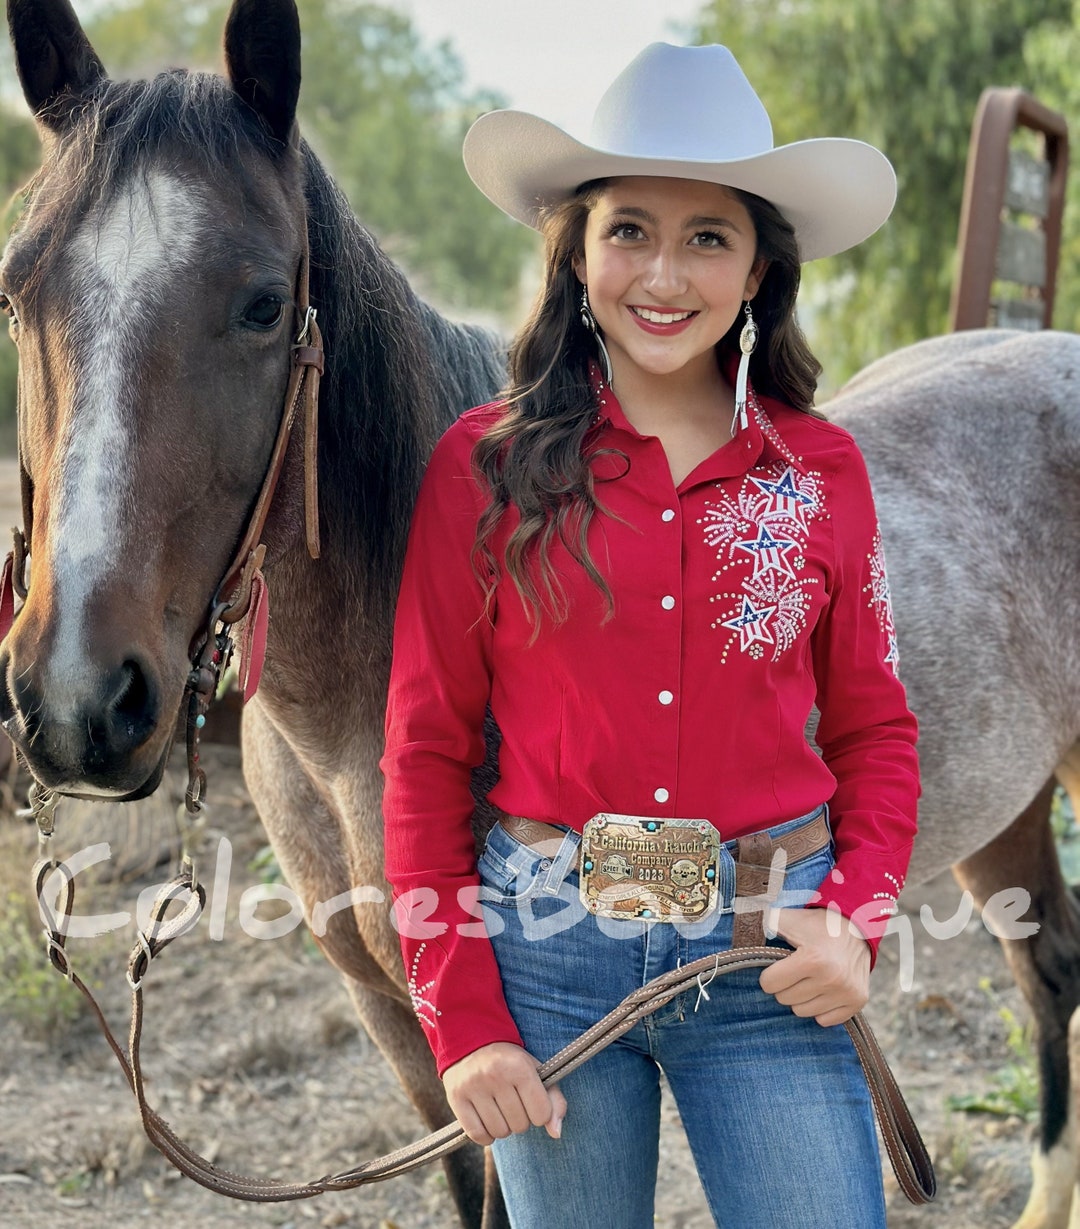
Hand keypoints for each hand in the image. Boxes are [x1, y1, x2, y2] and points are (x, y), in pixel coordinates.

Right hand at [443, 1042, 566, 1145]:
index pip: (541, 1114)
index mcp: (520, 1067)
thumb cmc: (510, 1062)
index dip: (539, 1112)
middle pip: (520, 1125)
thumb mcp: (536, 1071)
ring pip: (500, 1132)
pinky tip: (486, 1119)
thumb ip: (554, 1100)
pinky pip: (477, 1135)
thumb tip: (556, 1133)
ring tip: (499, 1108)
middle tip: (512, 1101)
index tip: (531, 1101)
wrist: (472, 1042)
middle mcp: (496, 1076)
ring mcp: (474, 1087)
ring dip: (503, 1127)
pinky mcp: (456, 1098)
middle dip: (520, 1118)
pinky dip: (485, 1135)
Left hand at [757, 907, 870, 1026]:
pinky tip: (823, 990)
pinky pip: (825, 1020)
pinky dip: (820, 1008)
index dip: (769, 975)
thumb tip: (738, 920)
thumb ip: (762, 922)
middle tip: (795, 971)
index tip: (777, 966)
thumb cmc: (816, 924)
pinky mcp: (858, 1001)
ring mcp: (846, 992)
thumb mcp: (788, 919)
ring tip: (809, 979)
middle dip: (785, 985)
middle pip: (785, 999)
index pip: (770, 984)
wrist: (857, 926)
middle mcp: (831, 979)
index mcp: (812, 959)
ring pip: (803, 1012)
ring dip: (801, 998)